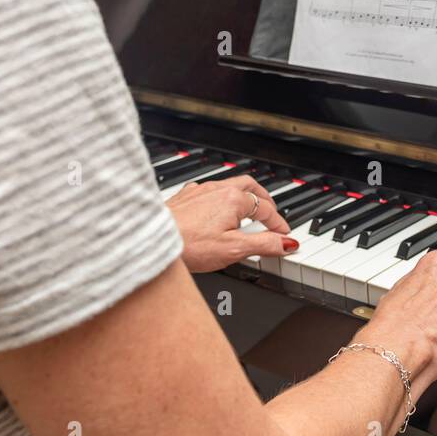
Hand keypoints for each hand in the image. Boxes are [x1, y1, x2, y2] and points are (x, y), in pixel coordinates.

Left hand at [166, 175, 294, 272]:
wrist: (150, 242)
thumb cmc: (187, 246)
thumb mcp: (234, 249)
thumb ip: (264, 245)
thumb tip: (287, 243)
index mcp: (233, 199)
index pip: (265, 209)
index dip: (278, 224)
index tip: (284, 236)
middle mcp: (217, 189)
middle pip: (250, 186)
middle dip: (264, 199)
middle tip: (272, 213)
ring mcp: (199, 191)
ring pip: (229, 186)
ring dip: (243, 196)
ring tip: (247, 210)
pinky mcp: (184, 197)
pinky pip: (209, 191)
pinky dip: (221, 199)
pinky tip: (215, 210)